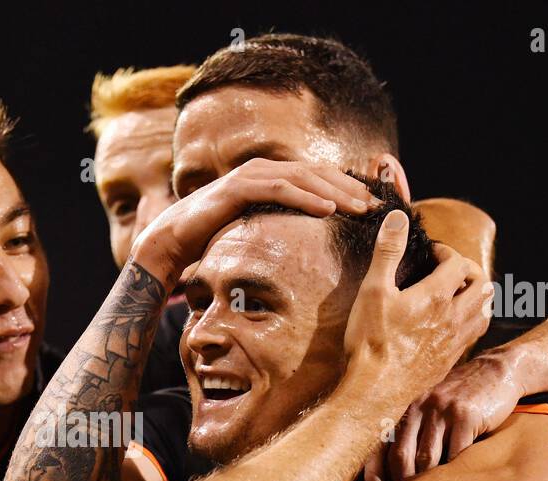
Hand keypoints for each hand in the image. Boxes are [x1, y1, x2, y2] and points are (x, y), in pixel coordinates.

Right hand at [130, 159, 375, 289]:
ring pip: (303, 177)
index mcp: (269, 177)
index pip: (316, 178)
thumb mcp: (252, 231)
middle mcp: (263, 170)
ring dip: (336, 191)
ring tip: (360, 207)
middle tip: (376, 204)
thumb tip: (305, 243)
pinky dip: (306, 197)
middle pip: (317, 173)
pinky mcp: (239, 187)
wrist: (171, 242)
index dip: (345, 188)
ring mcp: (251, 175)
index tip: (371, 206)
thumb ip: (276, 226)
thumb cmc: (210, 240)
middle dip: (349, 188)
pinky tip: (327, 209)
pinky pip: (280, 189)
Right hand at [343, 211, 492, 404]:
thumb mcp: (373, 291)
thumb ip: (388, 252)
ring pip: (485, 310)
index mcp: (436, 296)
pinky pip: (474, 334)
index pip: (458, 263)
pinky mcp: (450, 360)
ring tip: (458, 292)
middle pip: (482, 284)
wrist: (376, 390)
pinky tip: (454, 323)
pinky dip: (471, 320)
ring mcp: (455, 341)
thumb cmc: (371, 342)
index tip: (430, 253)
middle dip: (469, 270)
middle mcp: (454, 317)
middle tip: (450, 269)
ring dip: (477, 295)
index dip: (445, 251)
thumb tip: (398, 218)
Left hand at [375, 347, 524, 480]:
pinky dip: (455, 471)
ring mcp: (442, 411)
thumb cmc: (462, 401)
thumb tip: (398, 476)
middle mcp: (419, 409)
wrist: (497, 370)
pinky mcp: (466, 414)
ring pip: (427, 457)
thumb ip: (416, 435)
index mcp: (407, 412)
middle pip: (401, 456)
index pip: (382, 449)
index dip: (375, 477)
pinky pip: (456, 451)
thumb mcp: (434, 411)